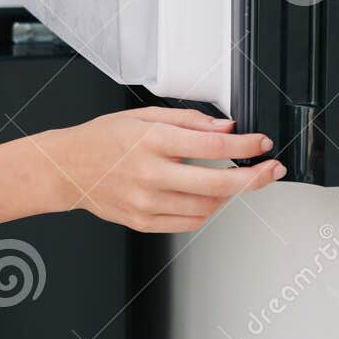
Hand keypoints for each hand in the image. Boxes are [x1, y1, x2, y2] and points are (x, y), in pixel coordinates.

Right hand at [46, 106, 285, 231]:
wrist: (66, 169)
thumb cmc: (101, 139)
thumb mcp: (142, 116)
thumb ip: (187, 121)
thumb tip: (225, 128)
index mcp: (152, 140)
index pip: (213, 145)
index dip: (246, 146)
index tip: (261, 144)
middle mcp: (150, 173)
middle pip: (218, 183)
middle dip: (253, 178)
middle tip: (271, 170)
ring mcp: (147, 202)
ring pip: (208, 207)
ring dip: (230, 194)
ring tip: (235, 181)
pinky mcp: (144, 222)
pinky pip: (189, 222)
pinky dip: (207, 210)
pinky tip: (209, 196)